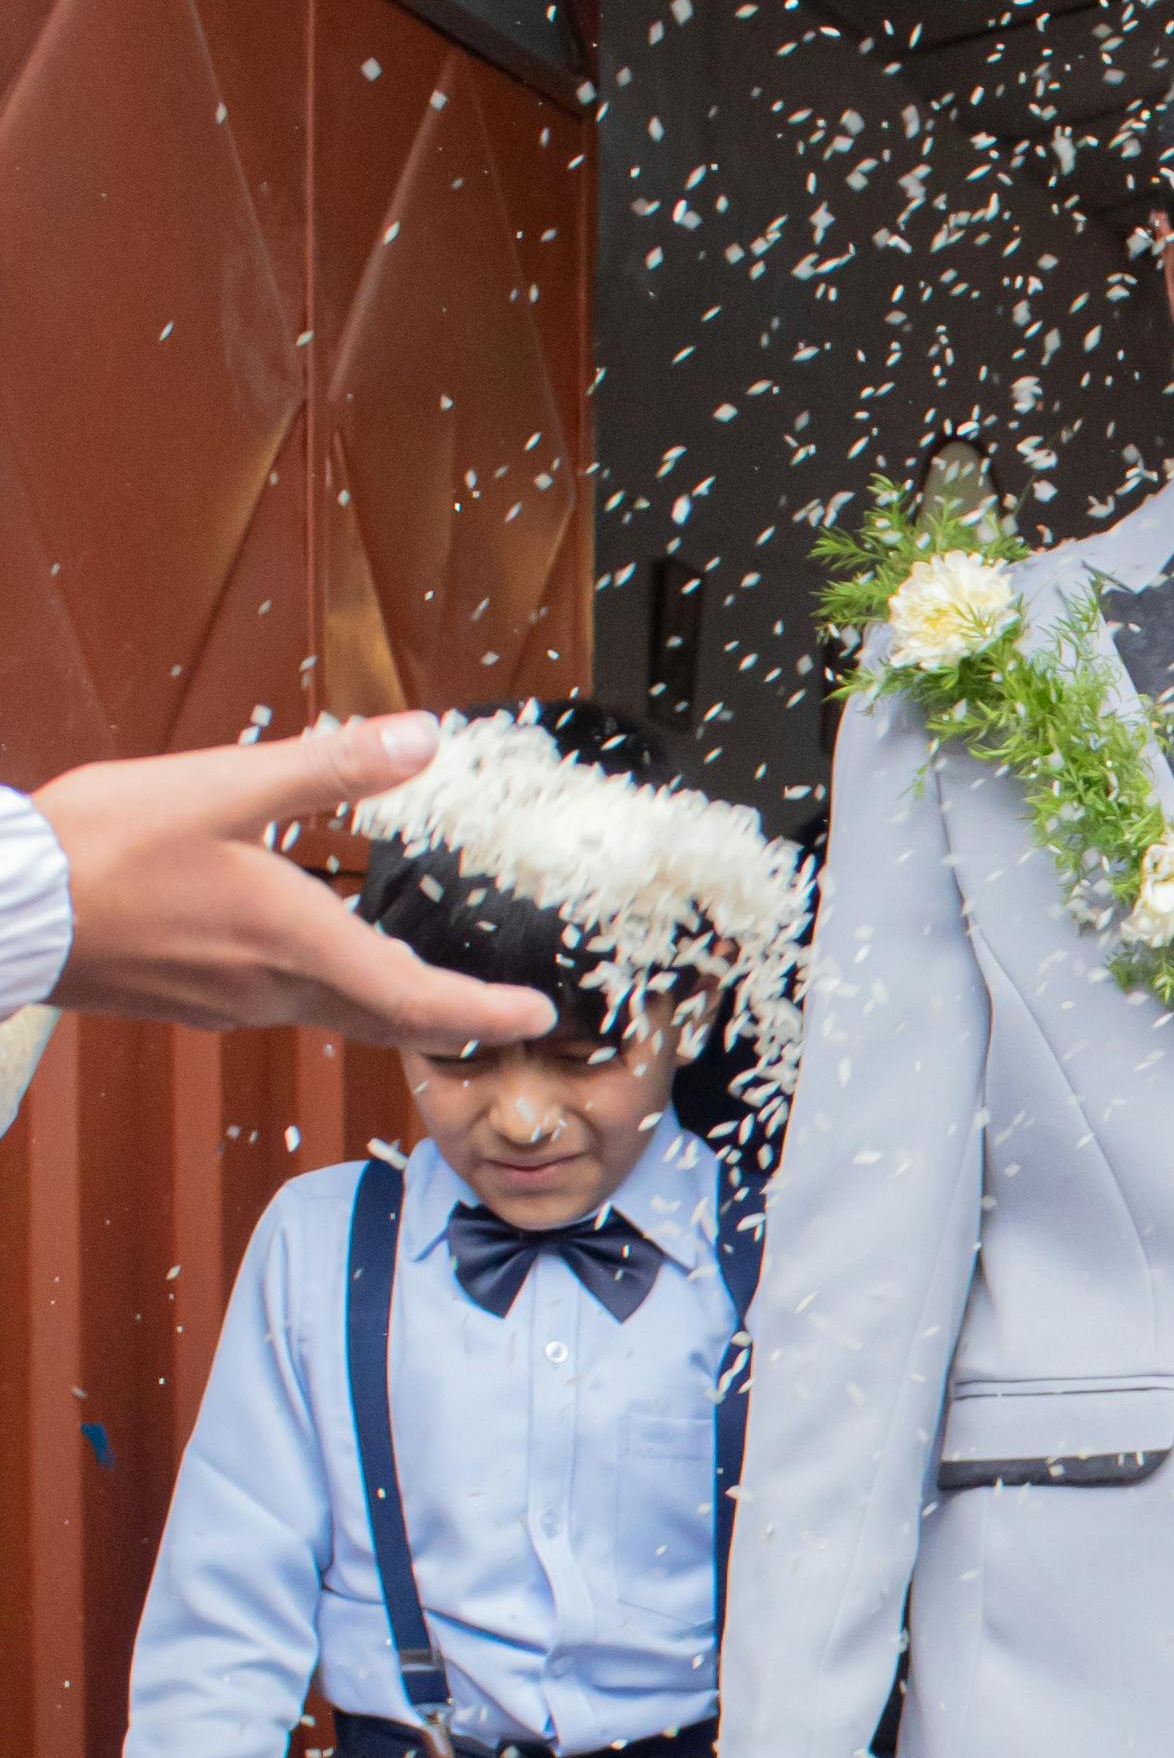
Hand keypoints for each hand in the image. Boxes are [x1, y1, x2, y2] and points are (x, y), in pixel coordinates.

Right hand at [38, 713, 555, 1043]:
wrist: (6, 907)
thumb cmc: (102, 846)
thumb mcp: (223, 788)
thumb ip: (329, 768)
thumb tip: (424, 738)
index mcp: (296, 943)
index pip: (417, 999)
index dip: (483, 1010)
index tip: (537, 1013)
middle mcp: (272, 990)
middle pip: (385, 1019)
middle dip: (451, 1018)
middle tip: (502, 1013)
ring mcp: (229, 1004)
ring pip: (335, 1015)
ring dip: (391, 1006)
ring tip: (430, 986)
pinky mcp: (192, 1002)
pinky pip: (285, 1006)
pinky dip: (330, 993)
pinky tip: (320, 960)